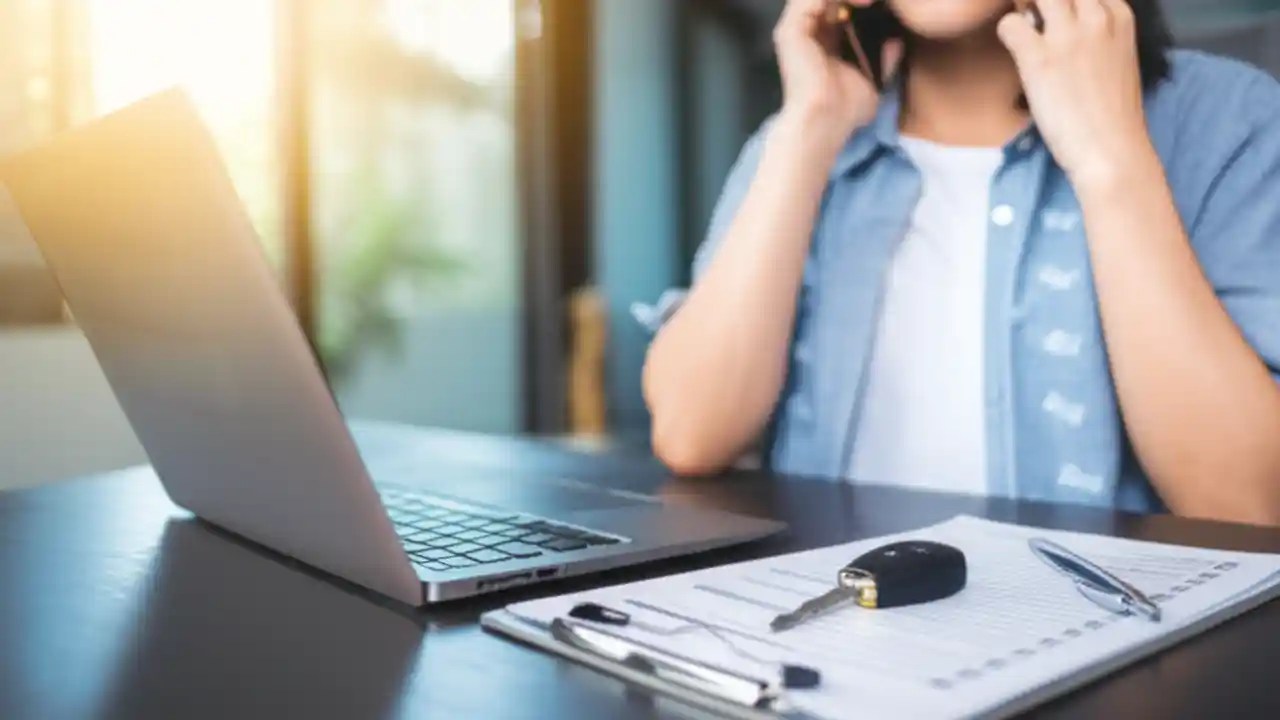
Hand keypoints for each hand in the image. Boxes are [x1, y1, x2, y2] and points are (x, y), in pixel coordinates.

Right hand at [774, 0, 902, 152]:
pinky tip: (860, 3)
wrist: (826, 121)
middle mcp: (808, 30)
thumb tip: (896, 41)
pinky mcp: (790, 29)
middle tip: (875, 2)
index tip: (882, 6)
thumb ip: (884, 58)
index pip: (840, 5)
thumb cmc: (846, 109)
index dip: (860, 2)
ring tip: (869, 2)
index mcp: (824, 39)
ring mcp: (796, 28)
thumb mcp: (873, 79)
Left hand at [997, 0, 1154, 187]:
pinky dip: (1006, 33)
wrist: (1112, 151)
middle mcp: (1095, 17)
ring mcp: (1067, 35)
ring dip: (1023, 8)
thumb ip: (1096, 35)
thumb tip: (1061, 27)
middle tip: (1034, 23)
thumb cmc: (1112, 115)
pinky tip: (1015, 53)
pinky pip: (1010, 24)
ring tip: (1024, 34)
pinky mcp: (1039, 58)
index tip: (1052, 17)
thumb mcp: (1116, 59)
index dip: (1065, 2)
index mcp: (1118, 16)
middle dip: (1040, 1)